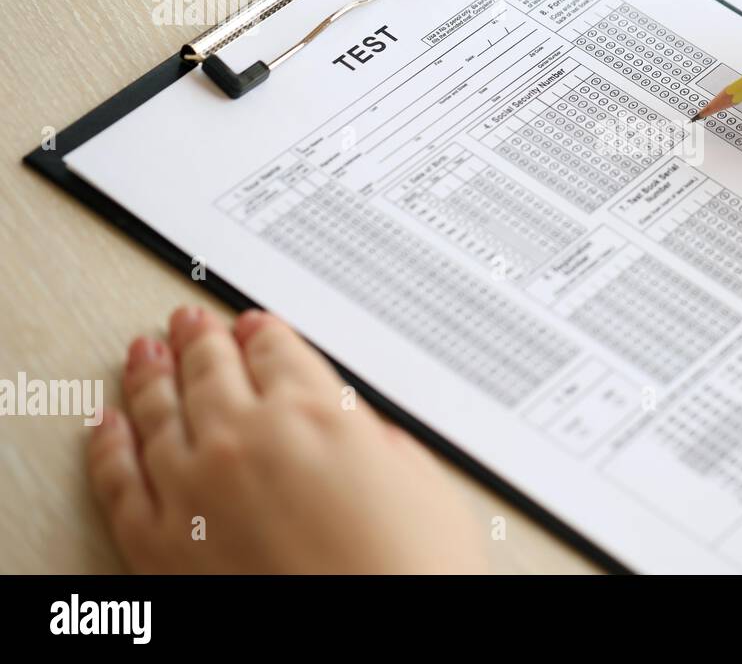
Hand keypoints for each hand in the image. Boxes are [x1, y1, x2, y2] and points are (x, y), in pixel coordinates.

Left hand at [87, 306, 486, 572]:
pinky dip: (108, 444)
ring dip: (150, 374)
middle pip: (211, 367)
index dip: (261, 330)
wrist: (378, 645)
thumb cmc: (412, 570)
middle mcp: (246, 438)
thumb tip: (354, 430)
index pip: (274, 347)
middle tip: (190, 324)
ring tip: (145, 355)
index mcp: (315, 411)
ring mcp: (194, 487)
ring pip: (158, 409)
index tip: (252, 325)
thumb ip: (372, 438)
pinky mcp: (158, 543)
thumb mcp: (418, 478)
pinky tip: (109, 426)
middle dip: (200, 341)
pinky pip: (118, 477)